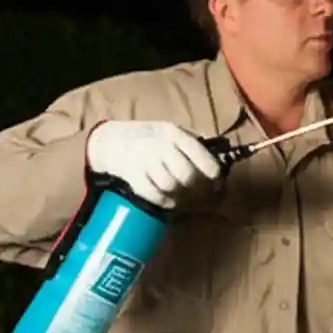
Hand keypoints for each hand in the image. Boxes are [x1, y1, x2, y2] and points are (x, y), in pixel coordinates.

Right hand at [85, 121, 222, 207]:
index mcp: (175, 134)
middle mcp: (161, 146)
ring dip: (178, 193)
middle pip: (186, 173)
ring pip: (170, 185)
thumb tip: (219, 157)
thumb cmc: (150, 137)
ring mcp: (145, 161)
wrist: (113, 140)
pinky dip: (164, 201)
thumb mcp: (171, 132)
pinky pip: (154, 195)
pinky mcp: (133, 176)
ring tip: (180, 193)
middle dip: (194, 185)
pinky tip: (168, 201)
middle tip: (196, 189)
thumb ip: (192, 143)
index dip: (213, 172)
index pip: (201, 155)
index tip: (217, 181)